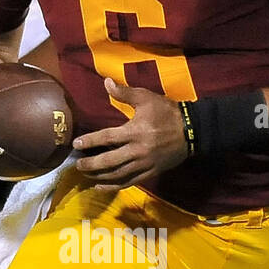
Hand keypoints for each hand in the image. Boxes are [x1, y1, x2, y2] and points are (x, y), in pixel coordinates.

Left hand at [73, 78, 187, 187]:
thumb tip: (106, 82)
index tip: (76, 144)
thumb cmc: (167, 113)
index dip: (90, 141)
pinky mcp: (150, 172)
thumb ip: (125, 92)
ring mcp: (144, 164)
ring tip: (85, 175)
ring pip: (117, 174)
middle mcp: (137, 151)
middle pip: (109, 161)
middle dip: (91, 164)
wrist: (192, 131)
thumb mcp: (147, 98)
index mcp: (135, 131)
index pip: (107, 138)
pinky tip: (100, 187)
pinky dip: (113, 186)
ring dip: (99, 176)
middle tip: (77, 164)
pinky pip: (129, 182)